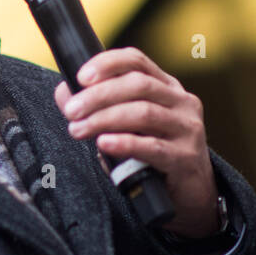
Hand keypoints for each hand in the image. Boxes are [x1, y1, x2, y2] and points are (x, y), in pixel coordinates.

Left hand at [54, 47, 218, 237]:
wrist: (190, 193)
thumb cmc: (154, 154)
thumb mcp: (128, 125)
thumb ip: (98, 107)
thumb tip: (65, 92)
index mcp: (166, 86)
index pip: (137, 60)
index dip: (107, 63)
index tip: (81, 76)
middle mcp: (181, 102)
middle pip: (138, 84)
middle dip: (98, 95)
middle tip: (72, 111)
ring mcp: (187, 128)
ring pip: (143, 113)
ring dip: (104, 119)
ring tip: (78, 130)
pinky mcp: (185, 157)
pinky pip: (152, 147)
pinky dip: (124, 143)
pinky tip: (104, 143)